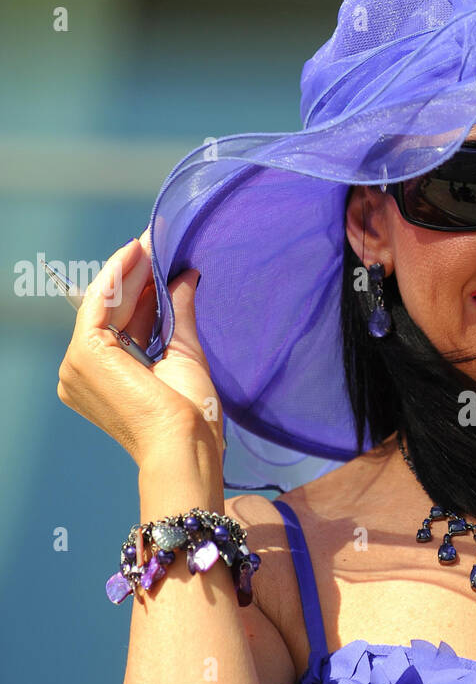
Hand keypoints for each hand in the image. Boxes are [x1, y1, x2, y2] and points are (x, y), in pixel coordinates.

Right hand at [57, 229, 224, 468]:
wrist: (185, 442)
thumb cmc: (190, 417)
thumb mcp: (185, 354)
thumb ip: (179, 313)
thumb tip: (187, 275)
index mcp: (105, 381)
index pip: (121, 324)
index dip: (141, 291)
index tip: (160, 262)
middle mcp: (82, 374)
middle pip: (112, 312)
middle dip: (136, 276)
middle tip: (157, 242)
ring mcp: (78, 365)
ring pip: (106, 304)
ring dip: (129, 270)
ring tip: (153, 241)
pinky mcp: (85, 354)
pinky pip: (100, 303)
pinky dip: (118, 275)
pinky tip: (136, 252)